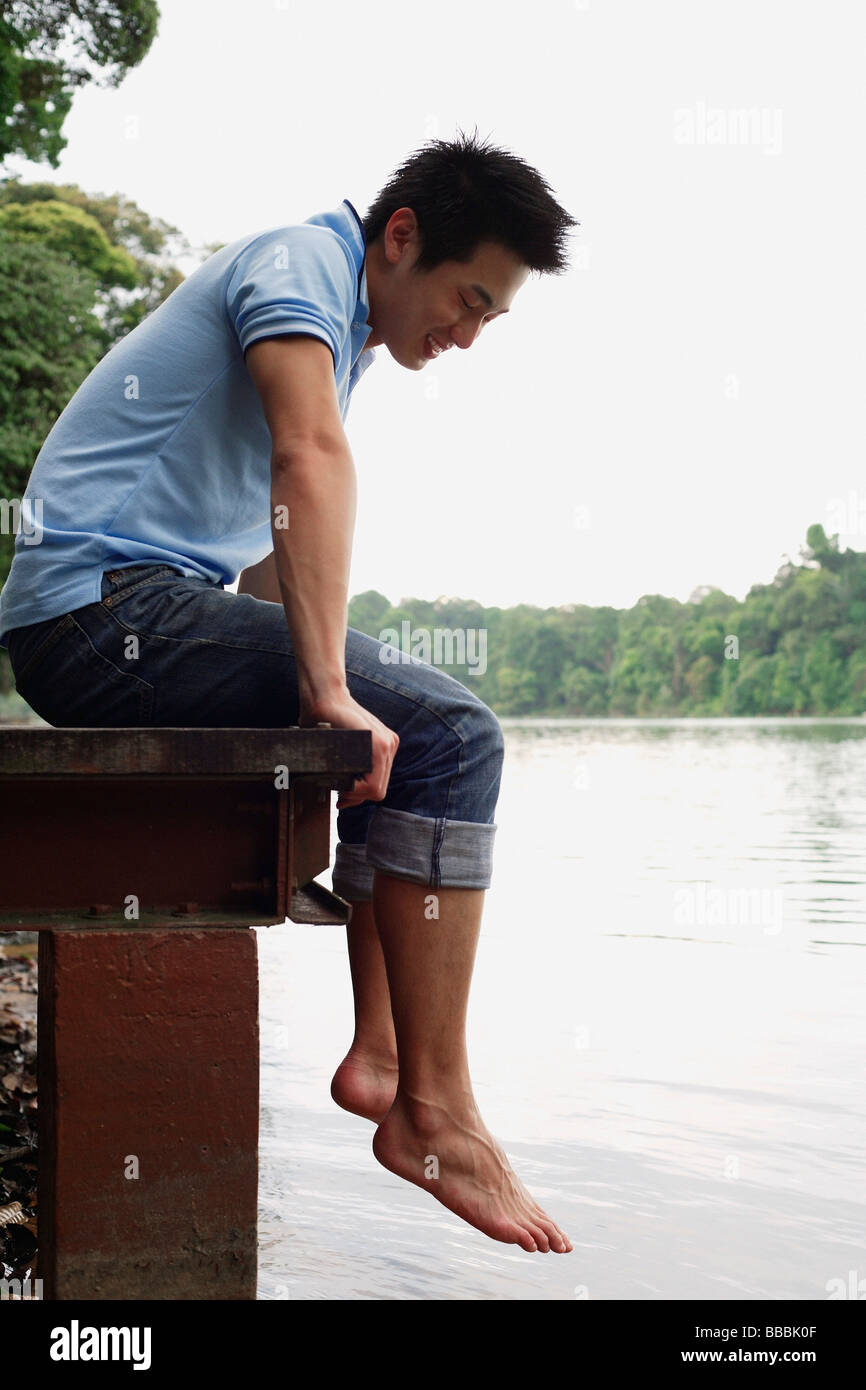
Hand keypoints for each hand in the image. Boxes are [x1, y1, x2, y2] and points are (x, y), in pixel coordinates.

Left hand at [300, 689, 398, 807]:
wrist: (326, 697)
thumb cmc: (321, 722)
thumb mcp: (327, 754)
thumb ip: (341, 776)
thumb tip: (342, 799)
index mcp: (378, 747)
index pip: (374, 790)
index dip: (355, 795)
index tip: (339, 794)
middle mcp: (388, 744)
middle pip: (379, 788)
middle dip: (358, 794)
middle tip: (339, 797)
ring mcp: (389, 740)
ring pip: (381, 780)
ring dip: (363, 786)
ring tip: (344, 786)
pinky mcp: (386, 739)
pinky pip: (381, 768)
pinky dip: (368, 775)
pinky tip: (353, 774)